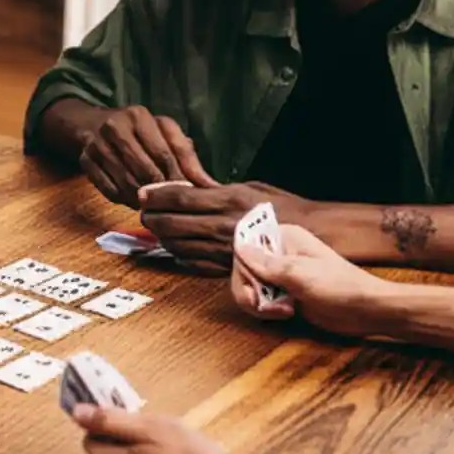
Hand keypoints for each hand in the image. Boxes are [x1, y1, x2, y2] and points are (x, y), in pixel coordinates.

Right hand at [78, 105, 218, 207]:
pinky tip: (134, 201)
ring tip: (156, 206)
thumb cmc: (137, 131)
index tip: (189, 193)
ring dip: (144, 200)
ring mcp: (97, 145)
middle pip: (146, 169)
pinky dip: (125, 200)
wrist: (91, 124)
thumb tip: (209, 185)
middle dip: (162, 191)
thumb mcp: (162, 133)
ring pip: (128, 183)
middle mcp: (115, 127)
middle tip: (173, 205)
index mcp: (138, 116)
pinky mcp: (85, 161)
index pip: (164, 152)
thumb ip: (185, 156)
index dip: (178, 176)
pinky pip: (109, 190)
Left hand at [139, 181, 315, 274]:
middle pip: (170, 223)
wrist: (311, 235)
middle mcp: (222, 226)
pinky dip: (178, 253)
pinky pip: (192, 262)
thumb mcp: (250, 187)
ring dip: (161, 236)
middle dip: (151, 216)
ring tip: (157, 226)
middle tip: (144, 210)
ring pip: (176, 245)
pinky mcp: (226, 266)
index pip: (179, 197)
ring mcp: (222, 249)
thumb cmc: (282, 206)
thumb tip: (190, 187)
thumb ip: (218, 189)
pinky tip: (176, 245)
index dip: (156, 195)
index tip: (142, 193)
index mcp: (228, 200)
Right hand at [233, 224, 389, 336]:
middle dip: (249, 290)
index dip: (243, 266)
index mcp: (283, 237)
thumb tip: (238, 246)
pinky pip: (260, 301)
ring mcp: (280, 275)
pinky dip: (266, 311)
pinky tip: (285, 314)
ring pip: (248, 288)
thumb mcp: (298, 273)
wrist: (365, 310)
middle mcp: (278, 253)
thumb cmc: (338, 286)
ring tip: (281, 311)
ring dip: (259, 304)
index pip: (244, 245)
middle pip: (242, 270)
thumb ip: (264, 263)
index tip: (255, 283)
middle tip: (264, 304)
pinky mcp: (284, 294)